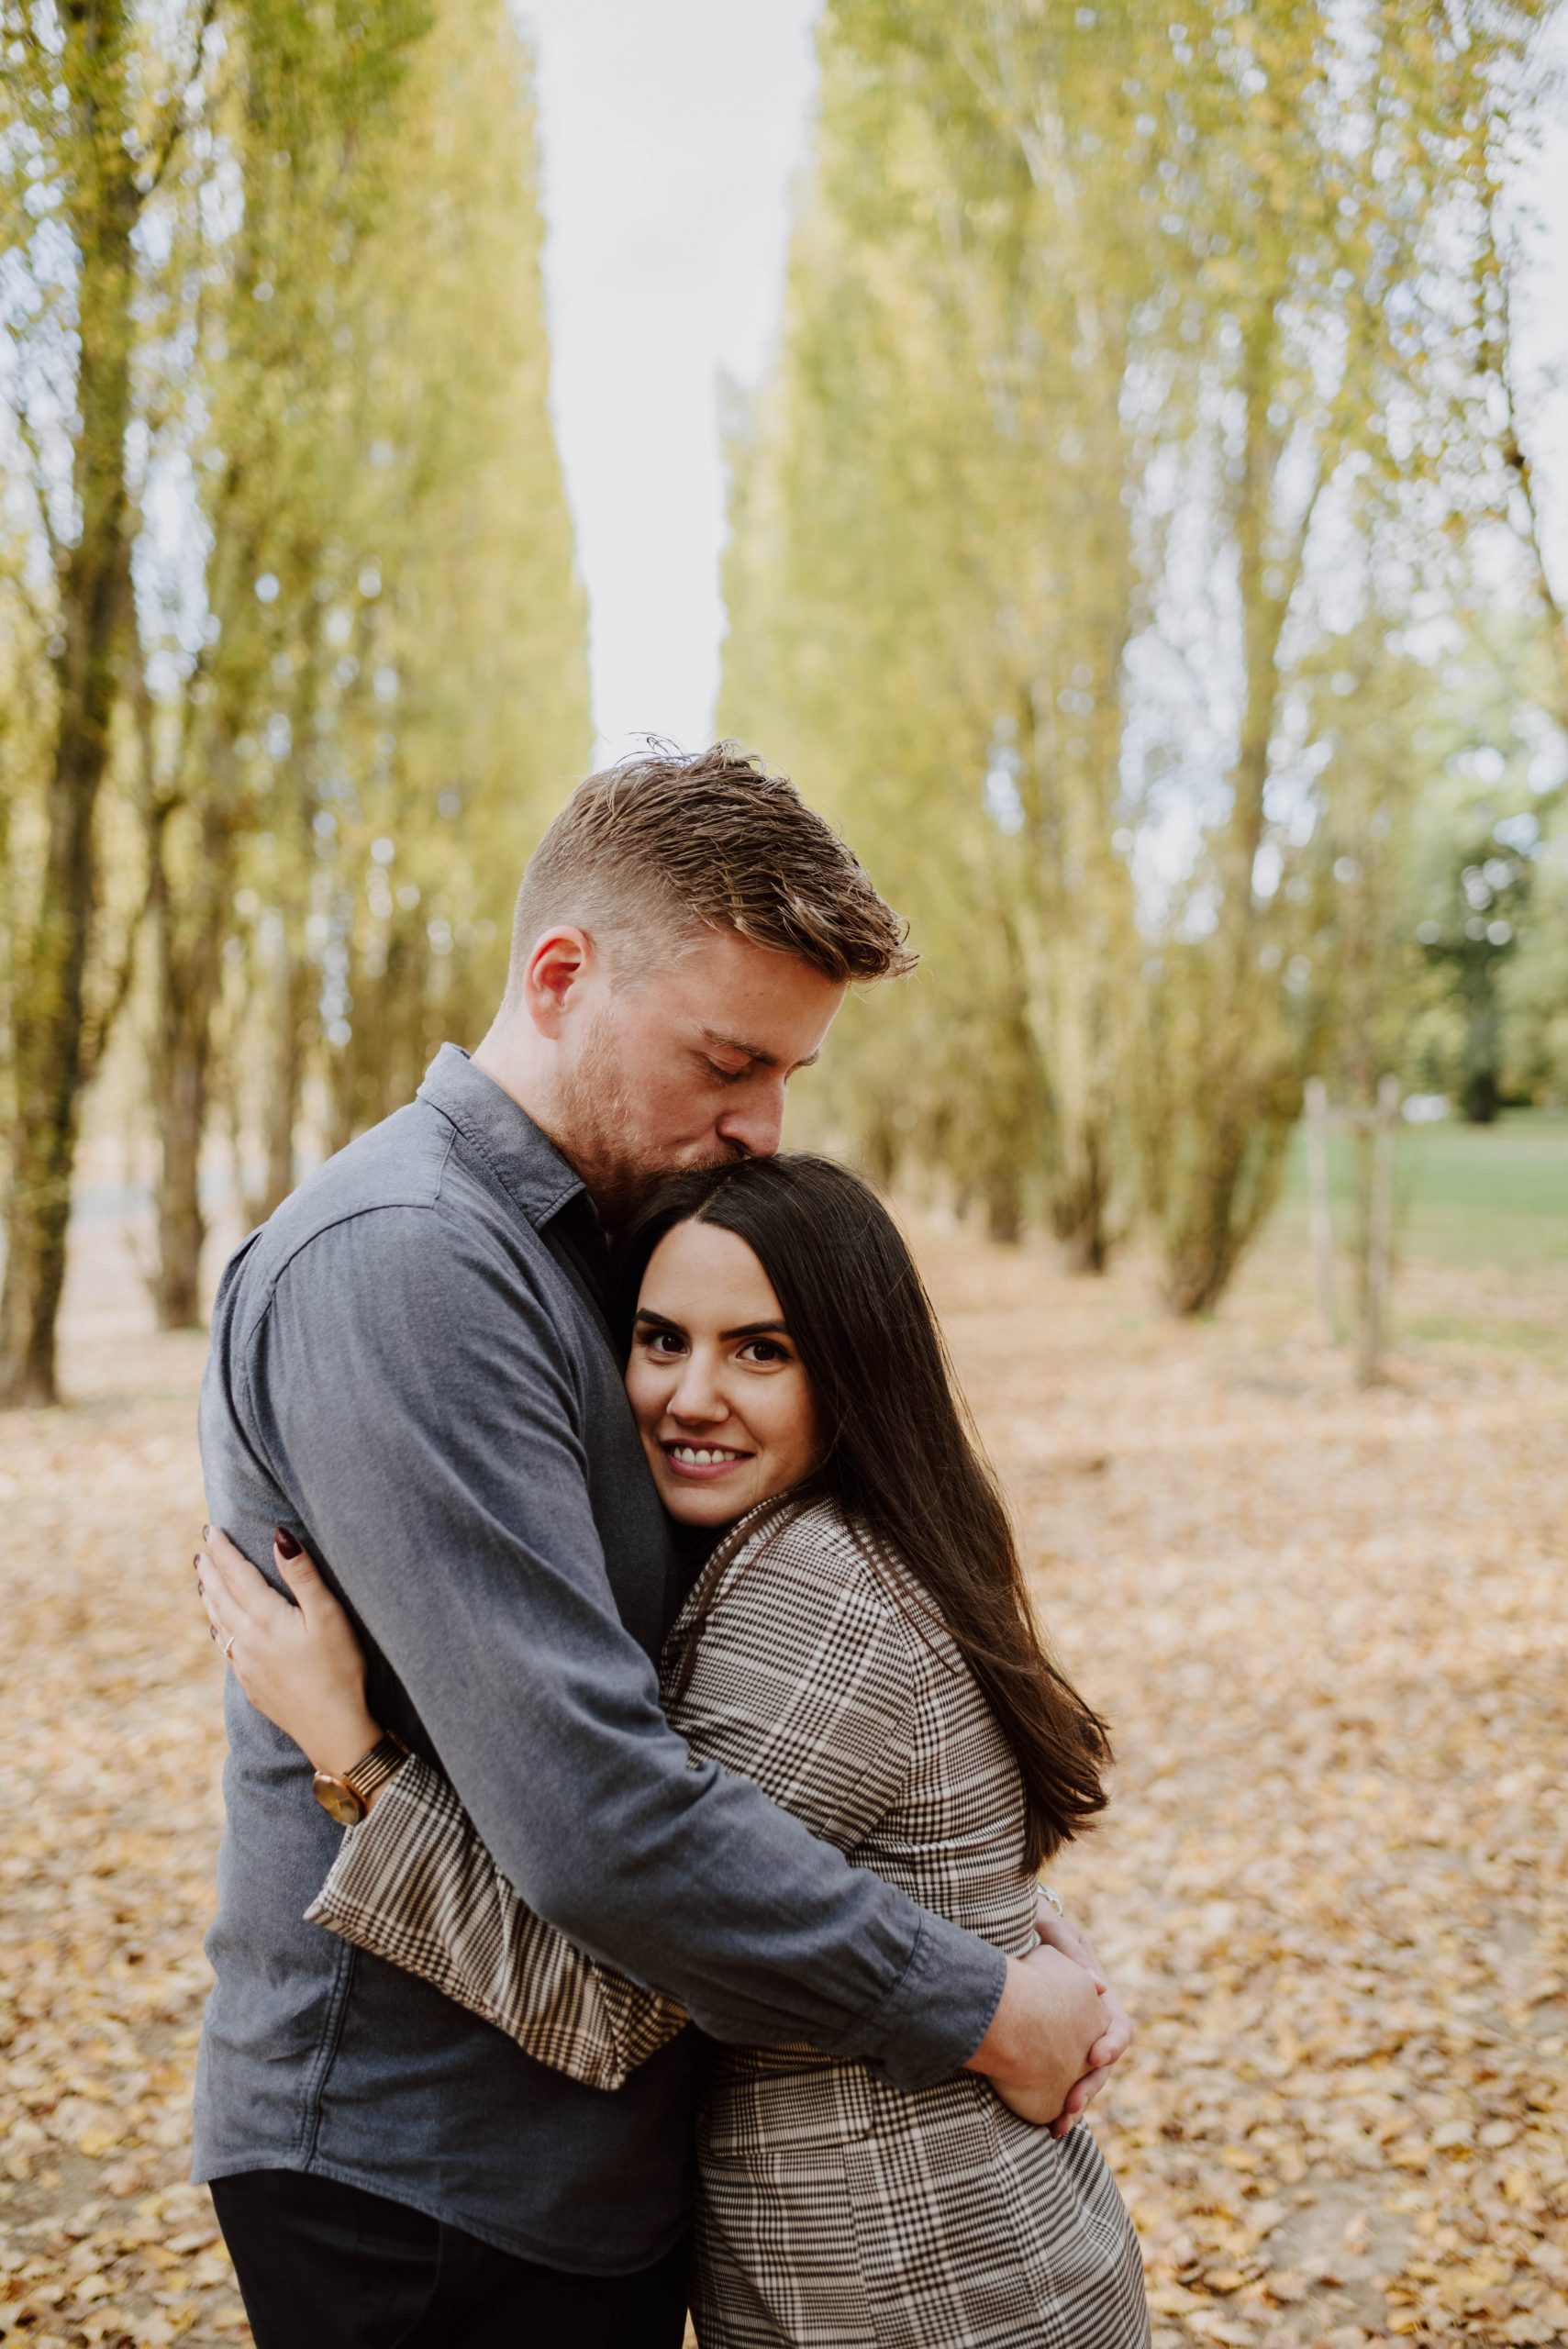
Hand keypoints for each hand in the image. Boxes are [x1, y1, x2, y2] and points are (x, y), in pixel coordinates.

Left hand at [195, 1525, 380, 1779]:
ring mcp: (247, 1665)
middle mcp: (248, 1640)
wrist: (332, 1730)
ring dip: (210, 1598)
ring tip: (203, 1581)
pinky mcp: (252, 1685)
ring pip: (219, 1623)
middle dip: (211, 1571)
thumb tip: (278, 1536)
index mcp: (266, 1619)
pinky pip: (225, 1648)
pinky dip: (217, 1628)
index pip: (238, 1575)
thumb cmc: (339, 1669)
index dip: (224, 1551)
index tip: (211, 1530)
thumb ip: (302, 1575)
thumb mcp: (328, 1616)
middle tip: (202, 1551)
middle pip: (222, 1597)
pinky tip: (218, 1628)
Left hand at [1035, 1893, 1132, 2136]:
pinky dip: (1054, 2100)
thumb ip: (1066, 1946)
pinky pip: (1058, 2077)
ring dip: (1075, 2102)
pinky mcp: (1047, 2045)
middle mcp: (1087, 2016)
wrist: (1003, 1924)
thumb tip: (1095, 1985)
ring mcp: (1068, 2033)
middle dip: (1090, 2087)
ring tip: (1059, 2125)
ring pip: (1082, 2077)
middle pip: (1102, 2062)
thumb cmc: (1027, 1920)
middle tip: (1069, 2107)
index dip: (1111, 2044)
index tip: (1092, 2058)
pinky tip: (1044, 2122)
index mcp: (1096, 1989)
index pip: (1118, 2025)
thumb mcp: (1047, 1924)